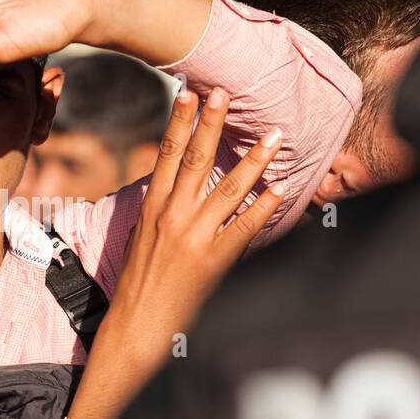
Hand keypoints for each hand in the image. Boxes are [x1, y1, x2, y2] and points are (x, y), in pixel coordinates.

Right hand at [65, 87, 284, 418]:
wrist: (137, 326)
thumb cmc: (138, 284)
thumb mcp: (138, 238)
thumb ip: (157, 210)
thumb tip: (168, 186)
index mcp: (151, 208)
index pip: (166, 155)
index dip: (178, 122)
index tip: (188, 93)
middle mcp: (172, 217)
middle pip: (195, 160)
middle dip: (211, 123)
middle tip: (225, 92)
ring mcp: (194, 237)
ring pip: (228, 188)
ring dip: (254, 159)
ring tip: (274, 136)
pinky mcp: (214, 260)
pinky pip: (245, 227)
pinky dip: (264, 206)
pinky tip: (282, 188)